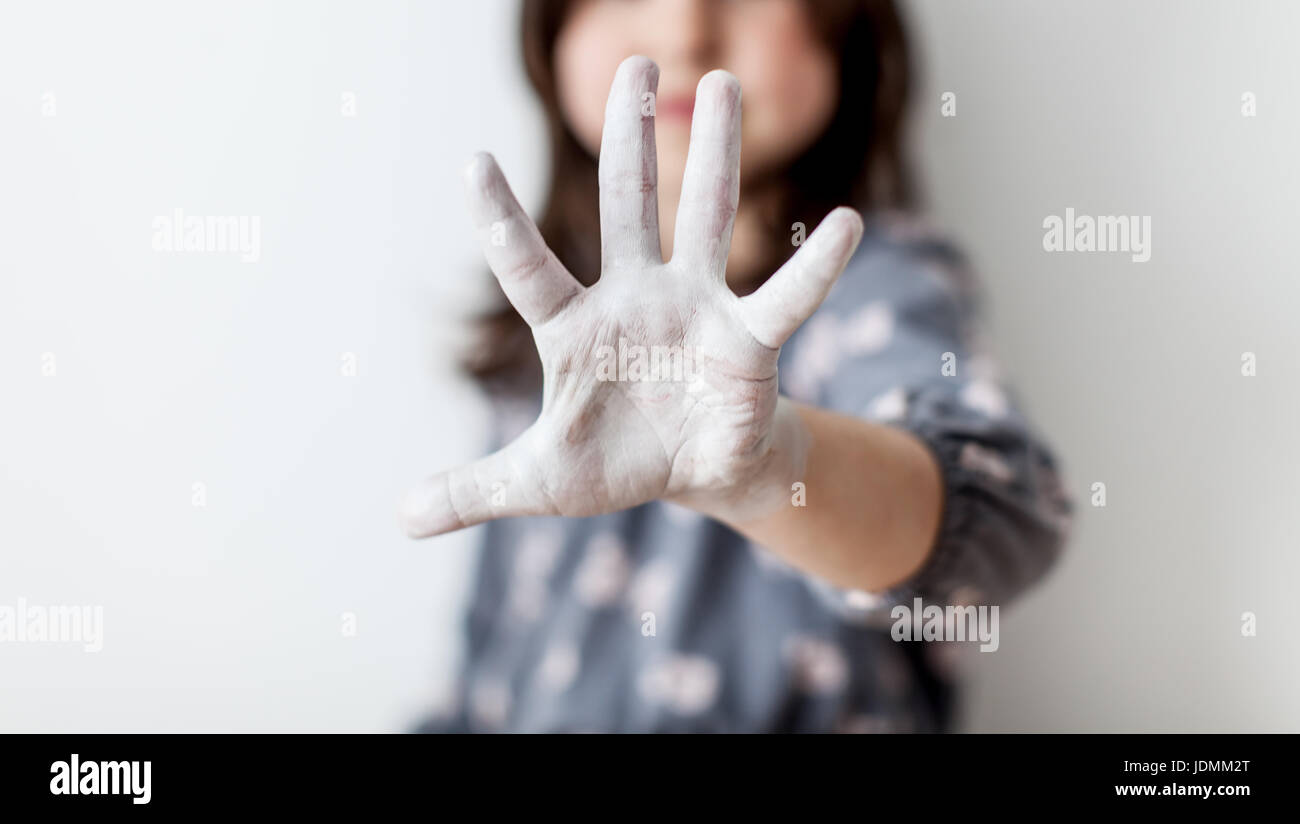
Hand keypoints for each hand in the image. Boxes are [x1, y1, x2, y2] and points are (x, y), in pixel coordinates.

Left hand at [401, 56, 862, 537]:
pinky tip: (849, 224)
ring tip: (724, 81)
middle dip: (629, 138)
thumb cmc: (616, 461)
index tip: (471, 161)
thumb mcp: (540, 481)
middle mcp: (634, 298)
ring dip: (717, 152)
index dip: (502, 221)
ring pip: (705, 217)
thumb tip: (401, 516)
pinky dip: (815, 268)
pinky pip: (783, 299)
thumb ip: (474, 489)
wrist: (692, 474)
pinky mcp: (746, 338)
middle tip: (633, 64)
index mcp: (574, 327)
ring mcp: (694, 307)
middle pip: (625, 205)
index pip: (530, 267)